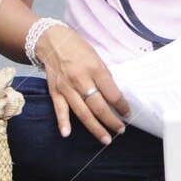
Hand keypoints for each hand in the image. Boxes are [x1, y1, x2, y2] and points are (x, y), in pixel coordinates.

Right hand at [35, 25, 128, 143]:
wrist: (52, 41)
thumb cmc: (79, 49)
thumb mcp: (97, 58)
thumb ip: (104, 77)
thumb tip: (114, 96)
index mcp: (95, 69)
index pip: (112, 93)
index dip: (122, 106)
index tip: (128, 113)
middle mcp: (80, 80)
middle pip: (98, 106)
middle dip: (111, 120)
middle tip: (121, 131)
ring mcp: (66, 87)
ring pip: (82, 112)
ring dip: (94, 127)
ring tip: (105, 138)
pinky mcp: (54, 91)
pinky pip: (59, 109)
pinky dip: (62, 122)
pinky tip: (67, 134)